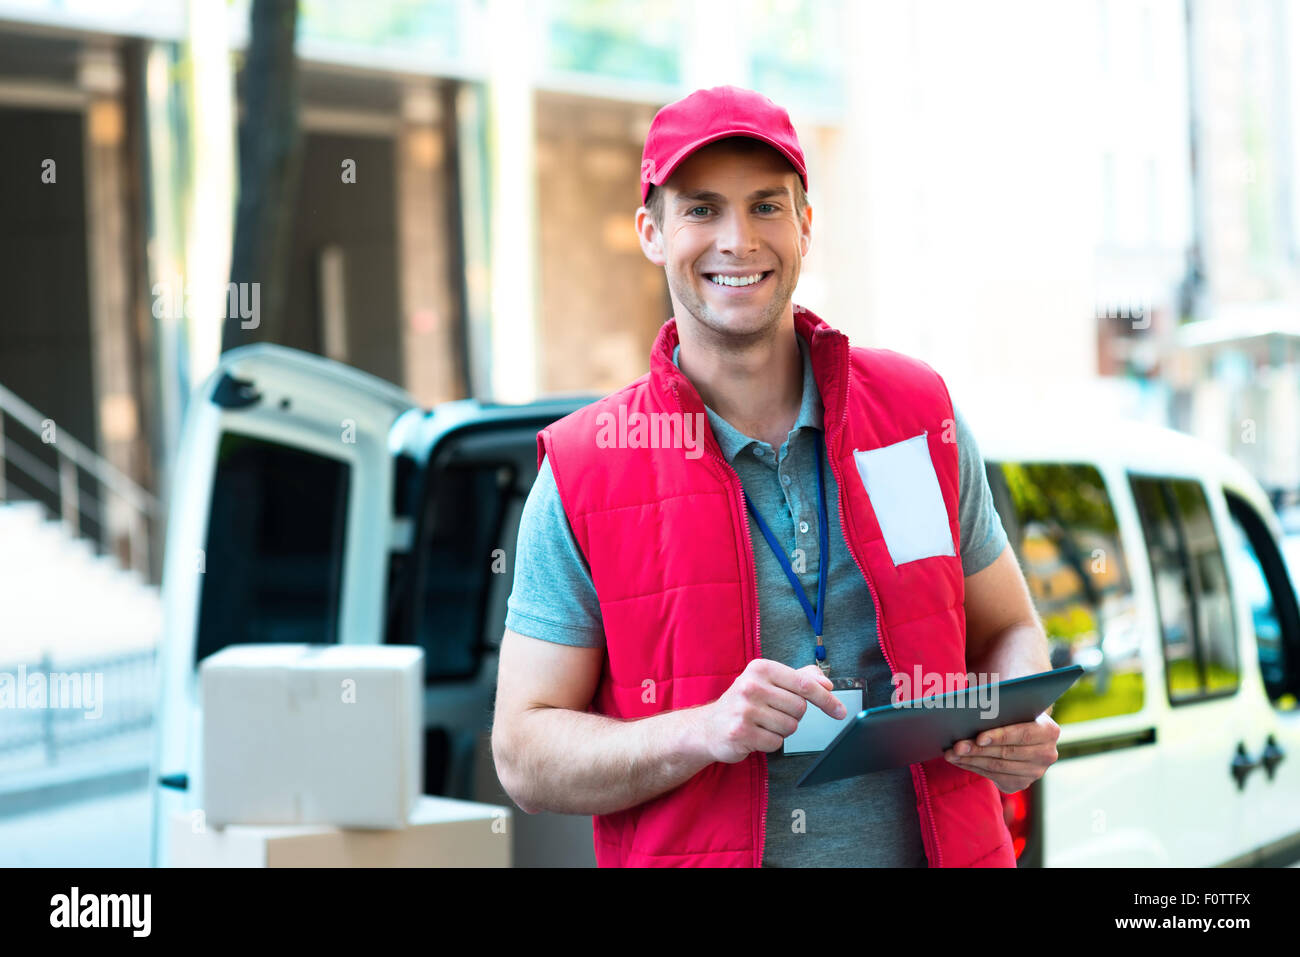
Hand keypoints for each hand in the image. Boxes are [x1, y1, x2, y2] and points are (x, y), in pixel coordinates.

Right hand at [697, 660, 845, 764]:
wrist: (709, 726)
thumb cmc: (744, 703)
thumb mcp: (769, 682)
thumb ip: (800, 678)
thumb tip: (826, 683)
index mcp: (760, 668)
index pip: (804, 684)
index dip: (826, 699)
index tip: (840, 711)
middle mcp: (750, 685)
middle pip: (800, 708)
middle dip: (793, 715)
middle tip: (773, 713)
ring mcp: (744, 709)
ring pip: (790, 727)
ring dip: (781, 730)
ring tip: (762, 724)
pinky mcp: (740, 732)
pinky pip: (776, 743)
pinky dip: (770, 743)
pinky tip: (755, 735)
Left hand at [943, 711, 1059, 792]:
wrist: (1020, 725)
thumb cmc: (1010, 708)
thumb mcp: (1011, 702)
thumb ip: (1000, 703)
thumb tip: (975, 702)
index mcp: (1049, 730)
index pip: (1023, 734)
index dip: (1000, 736)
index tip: (979, 737)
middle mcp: (1047, 754)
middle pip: (1007, 753)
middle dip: (978, 750)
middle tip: (956, 746)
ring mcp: (1035, 772)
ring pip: (998, 767)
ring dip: (971, 760)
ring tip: (950, 754)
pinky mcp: (1021, 783)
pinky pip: (993, 777)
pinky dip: (973, 767)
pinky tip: (958, 761)